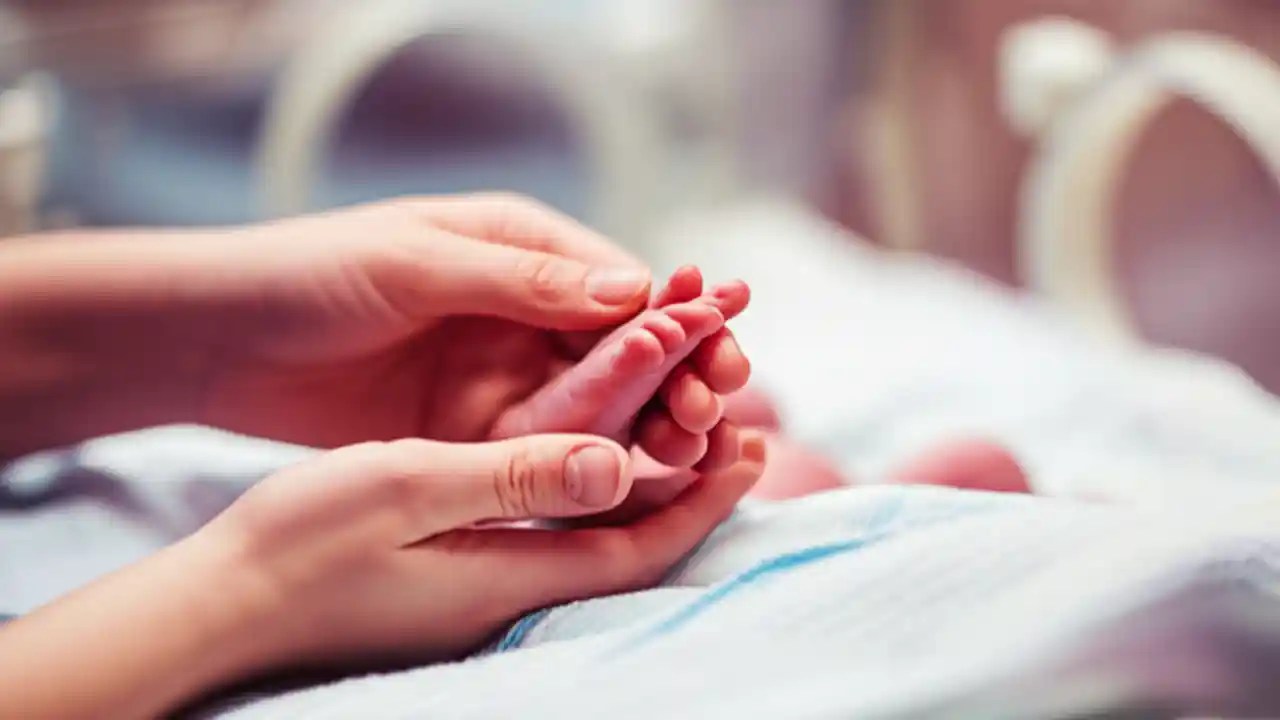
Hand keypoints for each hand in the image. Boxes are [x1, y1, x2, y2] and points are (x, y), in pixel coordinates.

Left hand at [0, 194, 746, 459]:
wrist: (221, 340)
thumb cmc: (311, 272)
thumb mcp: (418, 263)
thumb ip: (523, 279)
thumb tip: (634, 289)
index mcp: (523, 248)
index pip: (623, 286)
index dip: (679, 319)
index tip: (721, 352)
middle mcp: (527, 310)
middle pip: (626, 348)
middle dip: (681, 373)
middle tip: (719, 409)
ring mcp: (504, 373)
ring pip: (599, 401)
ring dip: (649, 422)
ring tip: (693, 448)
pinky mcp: (476, 430)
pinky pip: (548, 444)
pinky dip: (592, 458)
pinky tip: (635, 478)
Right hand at [208, 433, 764, 666]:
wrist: (224, 602)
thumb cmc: (303, 545)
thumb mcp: (407, 488)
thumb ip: (511, 477)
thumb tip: (612, 464)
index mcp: (511, 572)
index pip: (641, 543)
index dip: (703, 498)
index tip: (752, 445)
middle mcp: (508, 590)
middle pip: (630, 546)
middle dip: (691, 493)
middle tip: (738, 431)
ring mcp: (479, 588)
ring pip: (592, 538)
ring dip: (645, 489)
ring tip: (682, 433)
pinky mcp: (450, 575)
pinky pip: (548, 535)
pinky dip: (587, 494)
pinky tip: (586, 460)